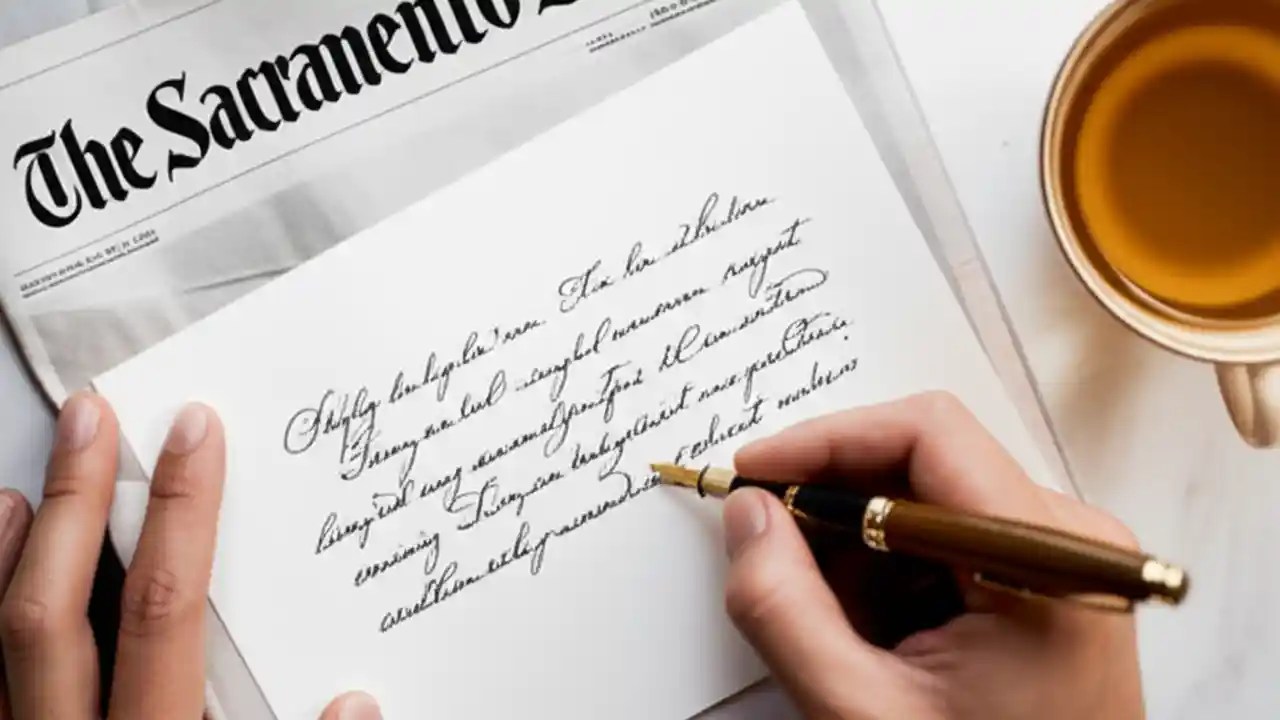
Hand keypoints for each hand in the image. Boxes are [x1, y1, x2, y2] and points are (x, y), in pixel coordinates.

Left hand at [0, 393, 382, 719]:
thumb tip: (358, 705)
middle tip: (91, 421)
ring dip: (21, 547)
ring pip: (4, 634)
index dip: (181, 514)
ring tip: (38, 479)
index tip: (195, 437)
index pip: (163, 608)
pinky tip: (0, 563)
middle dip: (77, 500)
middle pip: (55, 608)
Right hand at [723, 392, 1143, 719]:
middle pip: (923, 461)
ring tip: (830, 621)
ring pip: (923, 501)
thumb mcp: (860, 712)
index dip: (828, 439)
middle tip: (766, 545)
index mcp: (1045, 558)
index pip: (929, 433)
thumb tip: (746, 512)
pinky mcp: (1038, 581)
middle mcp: (1065, 538)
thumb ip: (785, 609)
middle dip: (832, 501)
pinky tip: (868, 634)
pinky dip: (884, 572)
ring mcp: (1055, 559)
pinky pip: (942, 540)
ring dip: (853, 545)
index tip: (755, 473)